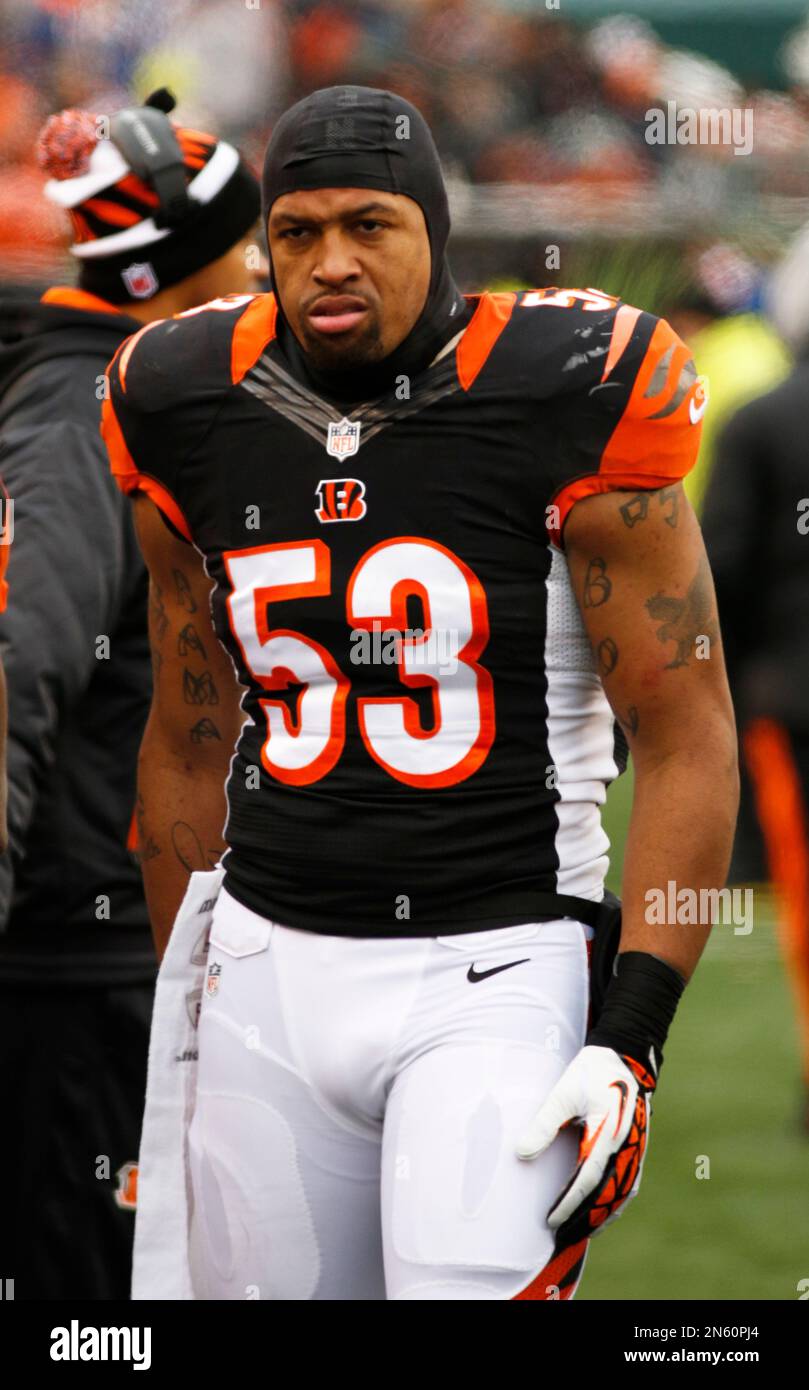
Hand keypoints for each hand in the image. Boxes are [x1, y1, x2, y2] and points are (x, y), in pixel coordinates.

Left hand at [516, 1044, 656, 1251]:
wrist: (624, 1056)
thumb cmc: (590, 1072)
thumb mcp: (563, 1093)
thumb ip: (544, 1124)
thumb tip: (522, 1153)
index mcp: (608, 1133)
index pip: (588, 1179)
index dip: (570, 1203)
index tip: (552, 1220)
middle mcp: (626, 1146)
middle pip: (607, 1193)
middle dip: (585, 1218)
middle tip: (562, 1236)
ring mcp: (635, 1149)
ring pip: (622, 1193)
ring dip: (602, 1215)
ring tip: (580, 1233)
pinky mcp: (637, 1148)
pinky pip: (630, 1184)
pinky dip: (616, 1203)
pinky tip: (603, 1214)